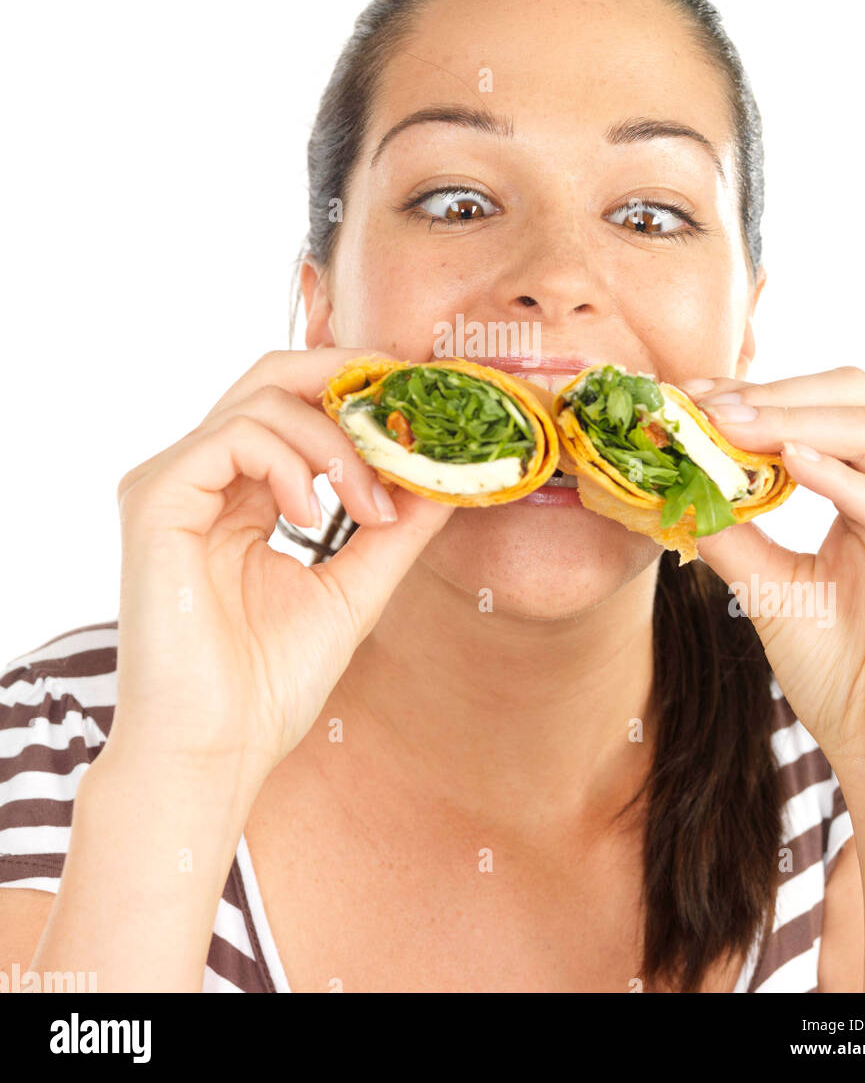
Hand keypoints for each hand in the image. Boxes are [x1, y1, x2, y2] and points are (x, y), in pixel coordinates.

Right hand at [109, 348, 453, 784]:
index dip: (361, 392)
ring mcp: (172, 482)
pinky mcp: (155, 497)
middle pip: (273, 375)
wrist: (212, 752)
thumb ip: (395, 530)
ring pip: (264, 398)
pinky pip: (235, 436)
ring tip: (368, 505)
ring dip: (337, 443)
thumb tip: (447, 477)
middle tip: (411, 406)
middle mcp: (198, 476)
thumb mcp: (354, 589)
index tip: (426, 408)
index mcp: (236, 494)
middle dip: (351, 378)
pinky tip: (311, 517)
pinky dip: (291, 463)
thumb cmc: (266, 685)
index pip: (296, 405)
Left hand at [680, 366, 864, 802]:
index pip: (829, 408)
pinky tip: (791, 464)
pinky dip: (850, 483)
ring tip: (729, 424)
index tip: (690, 399)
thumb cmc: (851, 680)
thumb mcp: (774, 592)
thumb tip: (675, 486)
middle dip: (776, 395)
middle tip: (703, 406)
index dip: (761, 394)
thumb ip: (735, 535)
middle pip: (859, 399)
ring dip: (799, 422)